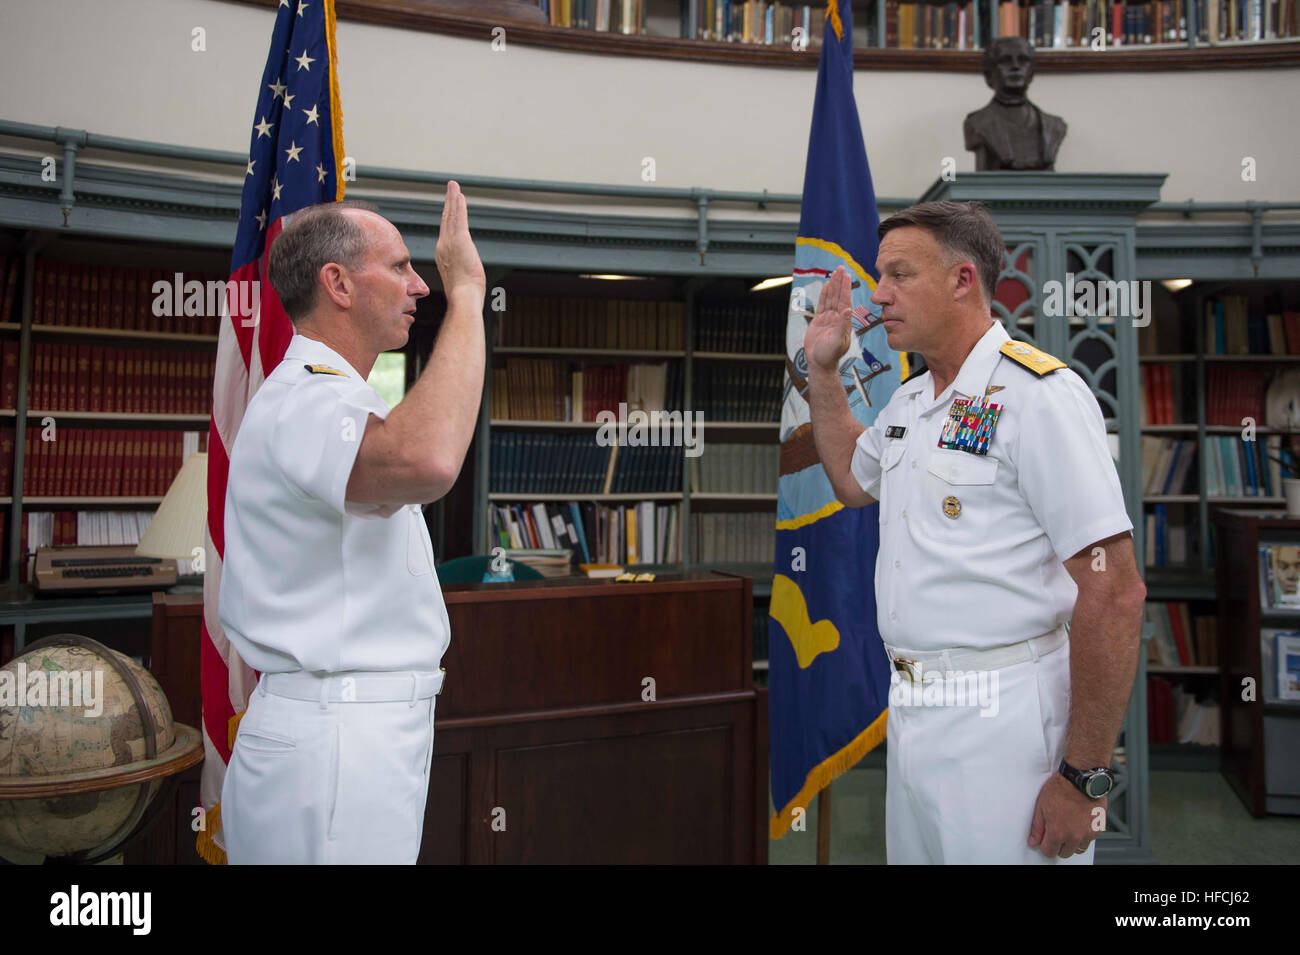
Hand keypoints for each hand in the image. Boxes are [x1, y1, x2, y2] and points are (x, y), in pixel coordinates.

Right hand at [435, 180, 485, 298]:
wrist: (463, 297)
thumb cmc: (465, 295)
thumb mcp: (461, 282)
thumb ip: (461, 274)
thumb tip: (467, 281)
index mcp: (443, 255)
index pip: (446, 231)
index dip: (447, 217)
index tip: (450, 206)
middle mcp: (443, 246)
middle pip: (445, 219)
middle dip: (448, 202)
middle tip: (450, 188)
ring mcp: (450, 242)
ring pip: (451, 215)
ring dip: (452, 199)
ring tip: (454, 186)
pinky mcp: (459, 240)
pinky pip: (458, 218)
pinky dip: (458, 205)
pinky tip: (459, 195)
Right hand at [803, 266, 851, 372]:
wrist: (820, 363)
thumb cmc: (829, 355)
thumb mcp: (837, 340)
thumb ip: (842, 325)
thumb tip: (848, 309)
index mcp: (843, 321)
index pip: (844, 300)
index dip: (845, 287)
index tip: (846, 275)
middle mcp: (837, 318)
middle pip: (838, 296)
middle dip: (840, 282)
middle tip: (840, 268)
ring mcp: (828, 319)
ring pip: (830, 299)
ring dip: (833, 286)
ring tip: (834, 273)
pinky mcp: (819, 321)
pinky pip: (822, 305)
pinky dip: (824, 295)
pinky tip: (826, 286)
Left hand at [1027, 772, 1105, 858]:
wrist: (1080, 778)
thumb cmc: (1061, 788)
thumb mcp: (1041, 806)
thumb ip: (1037, 827)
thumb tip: (1033, 841)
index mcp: (1058, 832)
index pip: (1049, 852)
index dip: (1045, 846)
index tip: (1045, 840)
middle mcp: (1074, 836)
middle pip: (1064, 853)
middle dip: (1059, 845)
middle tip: (1057, 831)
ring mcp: (1088, 833)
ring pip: (1079, 848)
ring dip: (1073, 842)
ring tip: (1069, 827)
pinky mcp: (1098, 828)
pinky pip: (1090, 839)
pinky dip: (1085, 834)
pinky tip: (1079, 822)